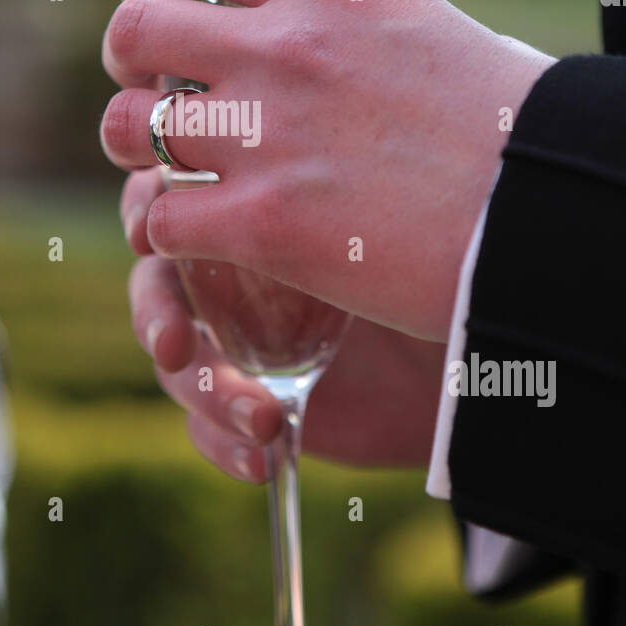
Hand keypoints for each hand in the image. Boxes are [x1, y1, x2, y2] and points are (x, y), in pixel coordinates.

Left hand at [103, 0, 553, 339]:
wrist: (547, 211)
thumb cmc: (498, 124)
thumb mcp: (417, 25)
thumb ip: (340, 11)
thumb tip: (279, 13)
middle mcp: (286, 47)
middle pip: (137, 30)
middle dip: (125, 59)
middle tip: (143, 87)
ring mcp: (267, 135)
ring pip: (128, 126)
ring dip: (130, 146)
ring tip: (156, 163)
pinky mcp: (264, 224)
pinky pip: (161, 216)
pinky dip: (165, 228)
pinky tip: (191, 233)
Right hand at [122, 167, 445, 480]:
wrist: (479, 348)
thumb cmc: (438, 259)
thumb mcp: (379, 223)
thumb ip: (316, 202)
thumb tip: (254, 166)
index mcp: (249, 206)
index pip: (168, 193)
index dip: (146, 211)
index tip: (149, 235)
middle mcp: (230, 270)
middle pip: (154, 281)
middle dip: (155, 312)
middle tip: (172, 343)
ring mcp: (234, 339)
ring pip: (176, 362)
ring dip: (204, 391)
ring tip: (262, 418)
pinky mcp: (249, 399)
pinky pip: (205, 425)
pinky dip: (221, 442)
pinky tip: (262, 460)